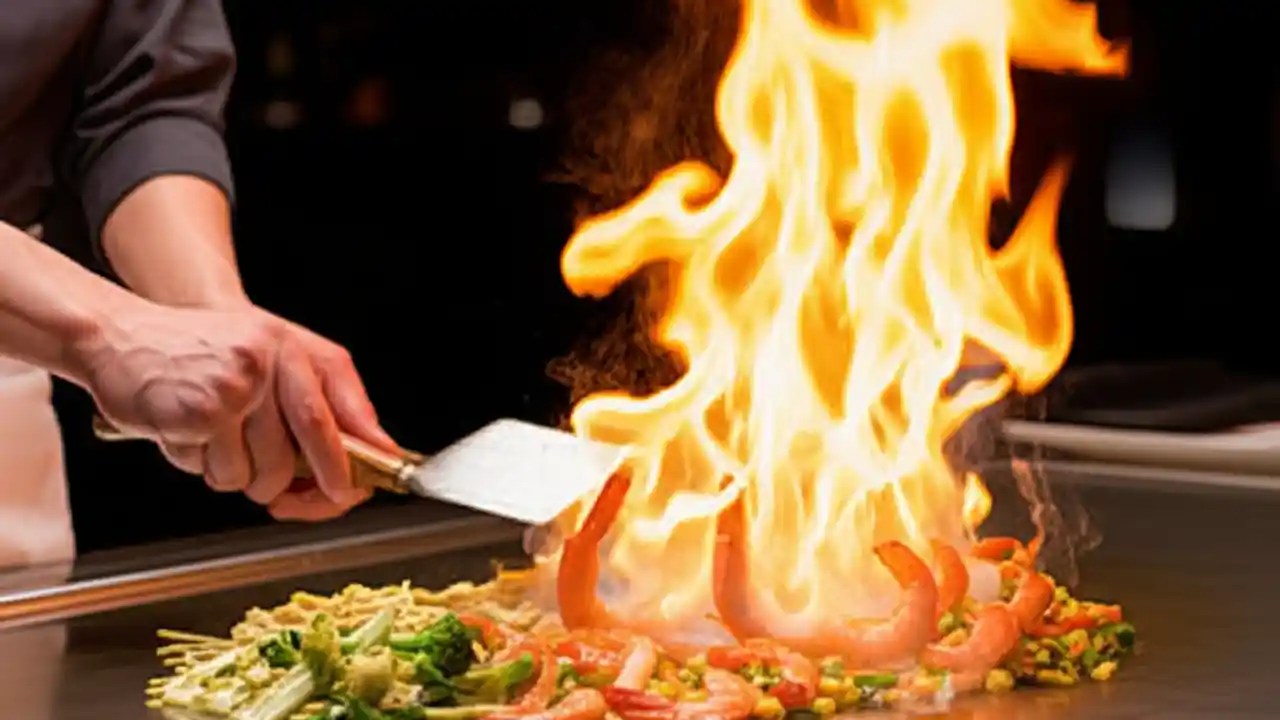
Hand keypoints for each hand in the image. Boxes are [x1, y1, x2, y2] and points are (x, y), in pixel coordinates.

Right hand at [75, 299, 395, 519]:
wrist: (119, 335)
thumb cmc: (196, 350)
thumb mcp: (264, 353)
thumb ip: (315, 394)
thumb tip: (365, 447)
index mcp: (288, 347)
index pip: (330, 415)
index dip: (345, 461)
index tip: (352, 491)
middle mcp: (265, 363)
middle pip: (294, 455)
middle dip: (295, 488)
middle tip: (285, 496)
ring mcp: (232, 388)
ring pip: (253, 473)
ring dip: (234, 475)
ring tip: (214, 441)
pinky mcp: (199, 414)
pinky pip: (213, 470)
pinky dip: (199, 465)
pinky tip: (186, 433)